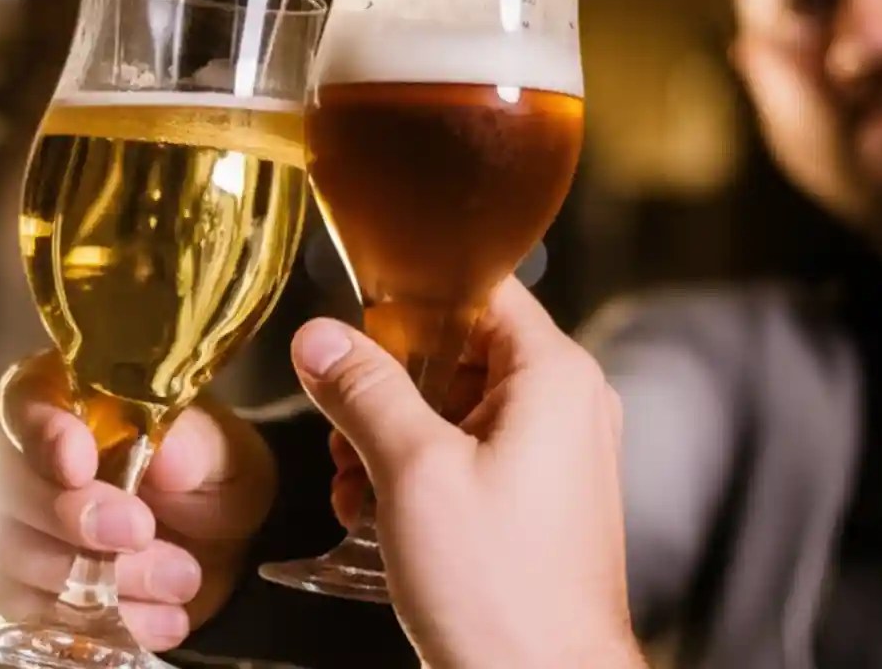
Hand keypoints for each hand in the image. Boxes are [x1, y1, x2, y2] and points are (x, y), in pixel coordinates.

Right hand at [0, 351, 275, 651]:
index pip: (24, 403)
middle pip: (2, 483)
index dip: (43, 434)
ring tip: (177, 582)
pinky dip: (88, 622)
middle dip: (68, 516)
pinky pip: (19, 608)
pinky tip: (157, 622)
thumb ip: (194, 448)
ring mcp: (11, 521)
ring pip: (4, 552)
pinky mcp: (18, 582)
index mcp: (66, 397)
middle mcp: (22, 454)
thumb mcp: (222, 454)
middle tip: (140, 533)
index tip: (79, 463)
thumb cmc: (211, 476)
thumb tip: (166, 455)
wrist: (220, 542)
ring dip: (88, 577)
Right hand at [299, 278, 642, 668]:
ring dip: (389, 436)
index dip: (411, 303)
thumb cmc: (502, 591)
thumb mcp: (413, 471)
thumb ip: (364, 391)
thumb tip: (320, 340)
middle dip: (387, 387)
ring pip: (450, 408)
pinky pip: (461, 456)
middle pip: (455, 352)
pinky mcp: (527, 499)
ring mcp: (548, 456)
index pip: (478, 291)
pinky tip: (373, 509)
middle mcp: (561, 407)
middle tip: (345, 425)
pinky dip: (412, 473)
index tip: (359, 329)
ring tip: (354, 481)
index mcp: (551, 377)